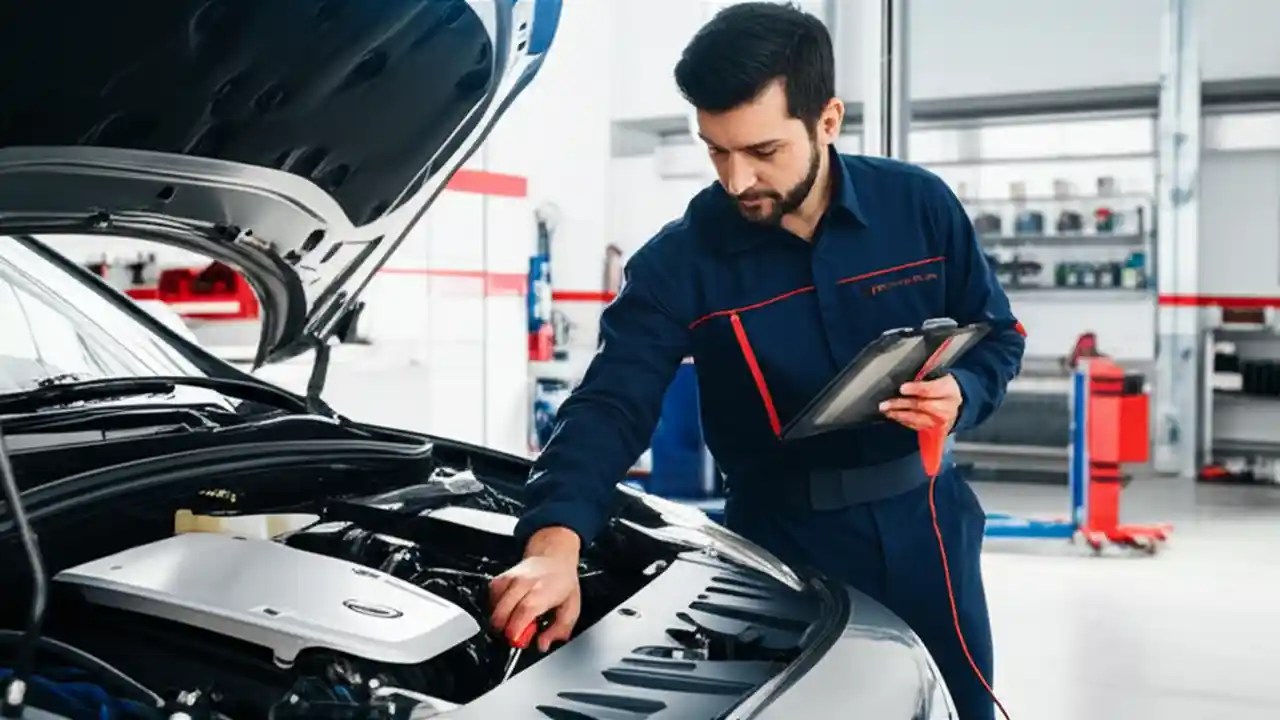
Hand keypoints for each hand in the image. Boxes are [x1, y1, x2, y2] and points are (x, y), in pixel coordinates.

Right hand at [488, 527, 581, 652]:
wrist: (553, 556)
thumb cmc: (561, 582)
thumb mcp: (571, 608)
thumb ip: (559, 630)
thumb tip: (543, 644)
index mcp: (543, 591)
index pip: (524, 611)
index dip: (516, 630)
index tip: (517, 640)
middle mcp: (524, 583)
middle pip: (503, 611)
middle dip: (505, 630)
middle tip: (517, 635)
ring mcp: (510, 579)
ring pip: (493, 606)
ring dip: (500, 620)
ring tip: (515, 621)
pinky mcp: (500, 578)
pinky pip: (490, 599)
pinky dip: (495, 609)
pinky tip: (507, 611)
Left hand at [879, 374, 962, 432]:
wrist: (957, 403)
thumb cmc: (943, 386)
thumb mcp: (938, 376)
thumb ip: (923, 378)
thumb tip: (903, 379)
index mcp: (948, 389)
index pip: (930, 390)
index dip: (915, 389)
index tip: (901, 388)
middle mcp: (946, 407)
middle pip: (921, 406)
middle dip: (901, 405)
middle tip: (885, 404)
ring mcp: (940, 421)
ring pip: (917, 418)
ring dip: (899, 415)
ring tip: (886, 411)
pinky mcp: (934, 429)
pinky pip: (916, 426)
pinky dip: (903, 421)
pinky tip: (893, 416)